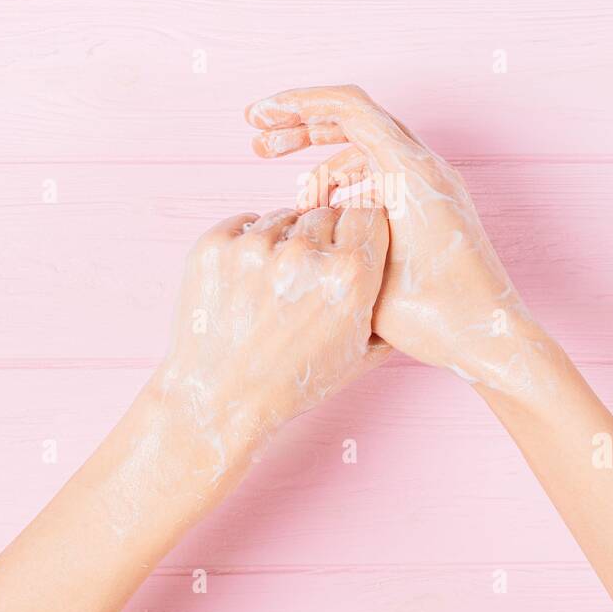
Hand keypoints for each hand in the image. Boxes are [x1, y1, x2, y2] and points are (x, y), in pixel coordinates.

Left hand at [152, 203, 390, 484]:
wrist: (220, 399)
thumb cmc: (293, 383)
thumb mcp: (360, 355)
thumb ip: (385, 307)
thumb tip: (396, 269)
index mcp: (351, 275)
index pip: (368, 212)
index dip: (361, 231)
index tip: (351, 247)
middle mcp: (305, 254)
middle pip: (326, 213)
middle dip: (323, 240)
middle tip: (308, 278)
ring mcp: (255, 247)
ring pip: (285, 216)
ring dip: (286, 241)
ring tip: (275, 285)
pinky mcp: (215, 246)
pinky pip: (245, 222)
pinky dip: (249, 243)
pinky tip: (249, 279)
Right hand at [245, 85, 549, 396]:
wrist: (490, 341)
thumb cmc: (436, 313)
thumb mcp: (368, 263)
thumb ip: (338, 221)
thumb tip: (311, 206)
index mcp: (411, 171)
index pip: (349, 108)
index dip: (297, 105)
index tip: (258, 118)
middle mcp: (426, 168)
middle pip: (358, 121)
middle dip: (304, 127)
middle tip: (260, 143)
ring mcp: (433, 187)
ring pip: (370, 151)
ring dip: (326, 162)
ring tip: (294, 196)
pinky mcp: (434, 208)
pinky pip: (383, 177)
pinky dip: (349, 184)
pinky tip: (326, 214)